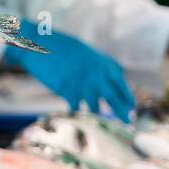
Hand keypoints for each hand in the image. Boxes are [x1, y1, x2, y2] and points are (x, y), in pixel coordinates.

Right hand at [3, 19, 134, 121]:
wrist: (36, 44)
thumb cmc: (58, 44)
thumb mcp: (84, 50)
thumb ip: (100, 62)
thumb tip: (118, 69)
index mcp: (100, 62)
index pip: (120, 82)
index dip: (127, 95)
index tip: (132, 106)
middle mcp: (95, 73)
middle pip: (113, 97)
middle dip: (122, 111)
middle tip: (128, 122)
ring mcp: (81, 83)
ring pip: (96, 106)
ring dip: (100, 116)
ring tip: (104, 124)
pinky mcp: (67, 90)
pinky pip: (76, 108)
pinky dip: (77, 114)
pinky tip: (78, 119)